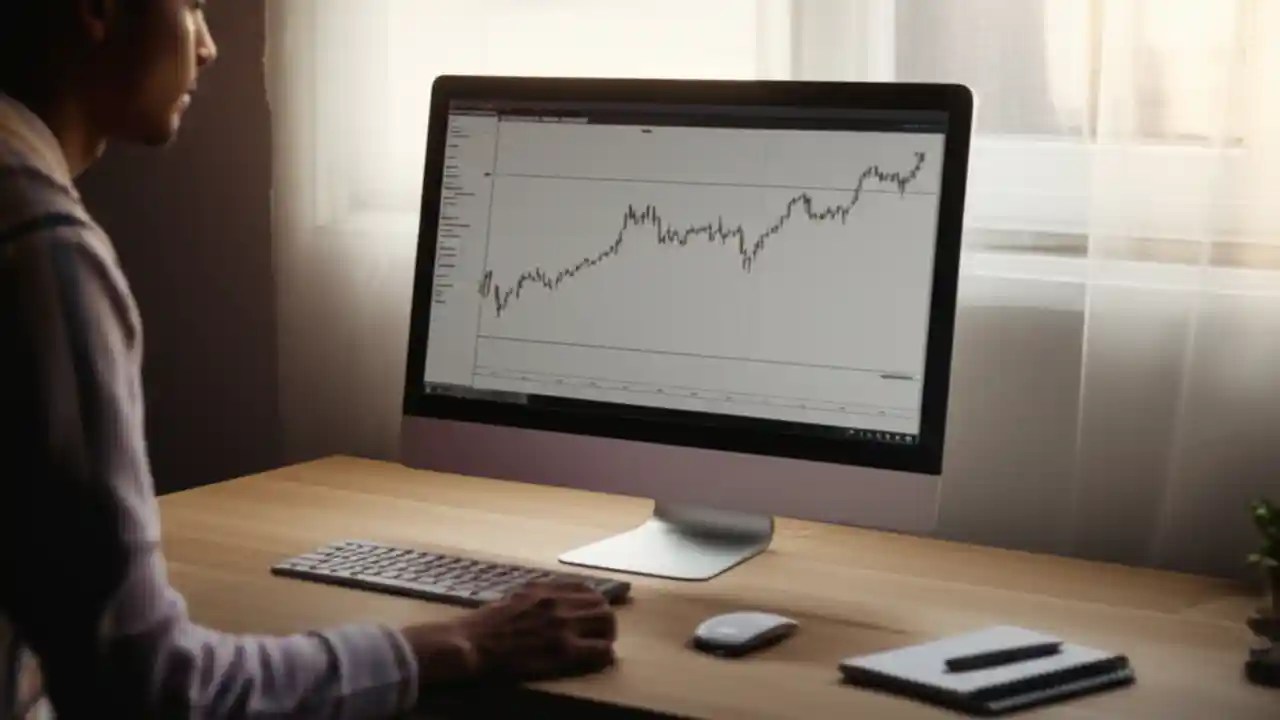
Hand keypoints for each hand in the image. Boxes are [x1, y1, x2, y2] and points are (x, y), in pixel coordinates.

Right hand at [401, 581, 616, 685]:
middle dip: (604, 619)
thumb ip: (535, 597)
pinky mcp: (563, 650)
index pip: (585, 588)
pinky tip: (596, 660)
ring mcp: (562, 625)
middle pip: (601, 604)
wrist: (470, 644)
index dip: (592, 603)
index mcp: (544, 589)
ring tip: (599, 646)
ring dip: (606, 635)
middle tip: (599, 634)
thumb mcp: (513, 599)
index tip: (589, 614)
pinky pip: (601, 650)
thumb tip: (548, 600)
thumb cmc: (483, 625)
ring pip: (607, 623)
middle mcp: (557, 601)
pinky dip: (603, 656)